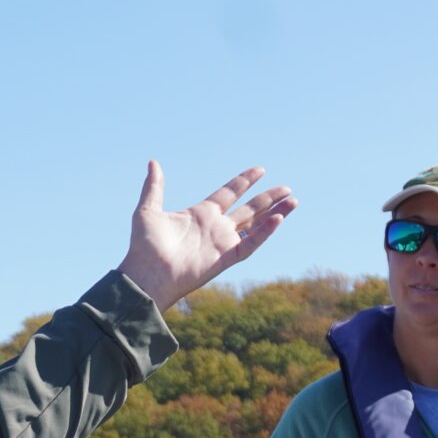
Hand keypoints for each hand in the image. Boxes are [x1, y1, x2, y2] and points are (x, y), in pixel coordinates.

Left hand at [117, 164, 296, 309]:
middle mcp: (215, 228)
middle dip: (268, 198)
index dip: (244, 182)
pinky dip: (264, 233)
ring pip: (255, 225)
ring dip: (274, 213)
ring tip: (293, 200)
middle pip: (248, 209)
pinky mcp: (225, 258)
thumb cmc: (144, 247)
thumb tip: (153, 162)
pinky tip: (278, 219)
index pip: (229, 194)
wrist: (147, 274)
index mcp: (200, 214)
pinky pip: (250, 244)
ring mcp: (221, 243)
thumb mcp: (147, 210)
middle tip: (286, 188)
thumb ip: (154, 187)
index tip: (260, 170)